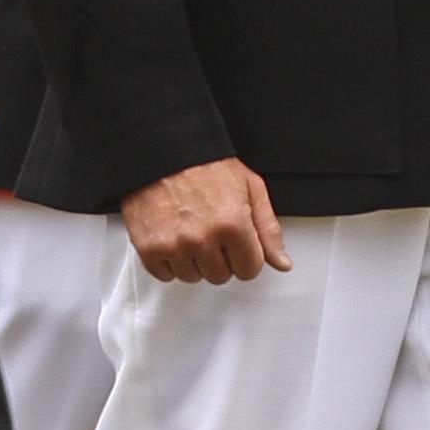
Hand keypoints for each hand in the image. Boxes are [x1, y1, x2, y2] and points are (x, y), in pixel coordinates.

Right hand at [125, 157, 290, 285]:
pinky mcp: (149, 248)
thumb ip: (268, 229)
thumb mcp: (251, 188)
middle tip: (213, 232)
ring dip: (195, 261)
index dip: (246, 257)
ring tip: (192, 231)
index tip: (238, 244)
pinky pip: (165, 275)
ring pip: (193, 277)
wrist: (164, 151)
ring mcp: (174, 245)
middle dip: (221, 258)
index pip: (250, 270)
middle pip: (221, 276)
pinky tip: (174, 238)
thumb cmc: (205, 164)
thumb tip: (281, 262)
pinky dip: (169, 262)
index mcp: (233, 224)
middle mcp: (203, 238)